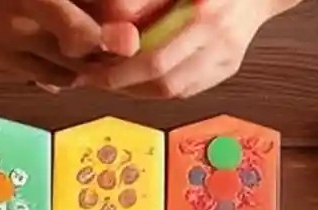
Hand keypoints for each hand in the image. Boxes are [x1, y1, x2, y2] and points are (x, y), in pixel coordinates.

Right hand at [0, 0, 139, 88]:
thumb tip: (114, 18)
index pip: (81, 35)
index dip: (108, 41)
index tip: (126, 41)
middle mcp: (12, 32)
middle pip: (75, 63)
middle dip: (100, 60)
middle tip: (115, 50)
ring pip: (55, 77)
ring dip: (75, 68)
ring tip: (83, 51)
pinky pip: (27, 78)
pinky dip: (44, 68)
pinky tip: (45, 49)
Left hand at [82, 0, 298, 97]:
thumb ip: (143, 1)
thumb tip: (110, 24)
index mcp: (203, 12)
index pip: (154, 59)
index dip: (118, 71)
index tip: (89, 68)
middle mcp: (219, 38)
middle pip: (162, 81)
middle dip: (121, 85)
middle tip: (90, 79)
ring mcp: (227, 56)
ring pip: (173, 90)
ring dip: (136, 91)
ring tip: (108, 80)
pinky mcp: (228, 67)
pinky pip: (187, 89)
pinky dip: (157, 89)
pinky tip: (136, 80)